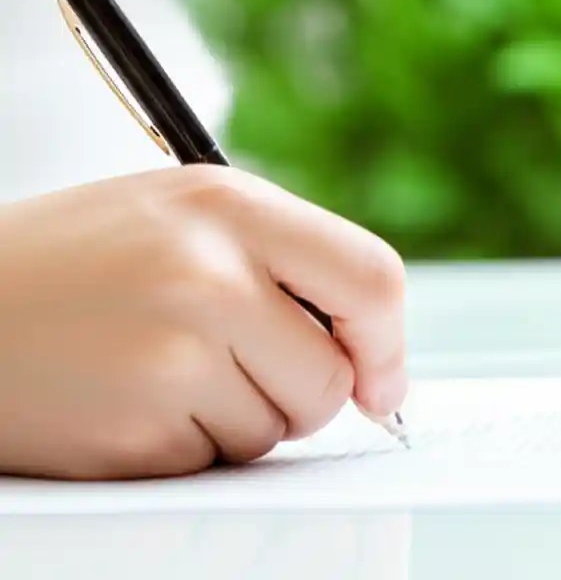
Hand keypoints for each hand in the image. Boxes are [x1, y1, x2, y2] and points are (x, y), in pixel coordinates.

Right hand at [0, 166, 406, 478]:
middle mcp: (208, 272)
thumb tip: (372, 352)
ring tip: (154, 370)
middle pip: (331, 375)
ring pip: (276, 428)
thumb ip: (278, 263)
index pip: (371, 276)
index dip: (388, 341)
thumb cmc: (67, 266)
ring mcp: (173, 352)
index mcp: (226, 205)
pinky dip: (181, 447)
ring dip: (234, 418)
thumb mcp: (177, 219)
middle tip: (233, 371)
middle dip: (302, 394)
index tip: (380, 379)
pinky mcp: (137, 428)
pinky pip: (213, 461)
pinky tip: (123, 401)